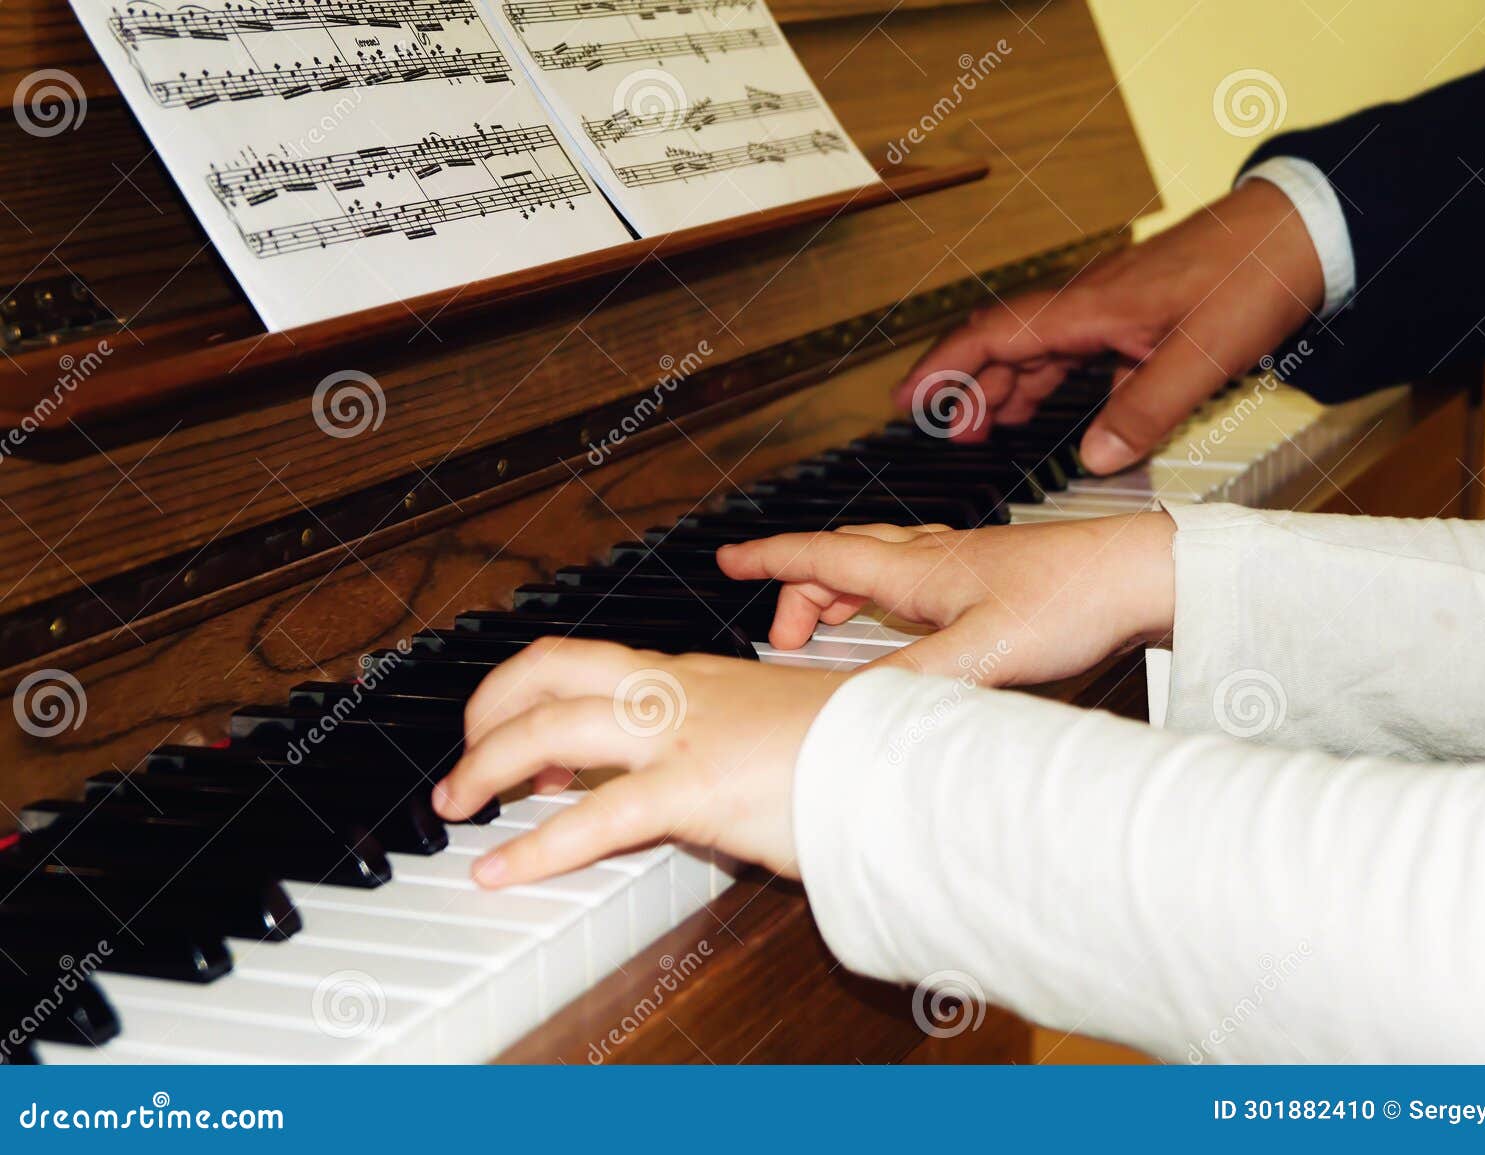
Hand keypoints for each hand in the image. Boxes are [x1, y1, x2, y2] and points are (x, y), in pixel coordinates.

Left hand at [433, 640, 846, 887]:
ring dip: (486, 765)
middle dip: (487, 710)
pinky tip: (499, 872)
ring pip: (552, 727)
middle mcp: (678, 693)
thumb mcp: (781, 733)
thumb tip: (711, 788)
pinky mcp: (695, 788)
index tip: (514, 735)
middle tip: (463, 762)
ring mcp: (682, 735)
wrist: (908, 760)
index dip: (532, 689)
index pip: (591, 662)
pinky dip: (534, 848)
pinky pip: (594, 819)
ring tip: (455, 806)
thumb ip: (733, 748)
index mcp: (697, 678)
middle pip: (550, 671)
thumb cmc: (861, 751)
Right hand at [717, 511, 1175, 685]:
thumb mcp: (982, 654)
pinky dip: (885, 593)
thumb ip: (913, 679)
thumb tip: (852, 709)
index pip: (821, 556)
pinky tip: (907, 618)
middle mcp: (933, 558)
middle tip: (783, 630)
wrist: (1139, 574)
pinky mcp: (992, 575)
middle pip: (842, 558)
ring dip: (841, 588)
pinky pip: (914, 574)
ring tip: (828, 625)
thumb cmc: (1071, 598)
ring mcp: (963, 563)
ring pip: (879, 563)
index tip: (729, 559)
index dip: (769, 560)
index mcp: (916, 570)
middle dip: (799, 587)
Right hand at [894, 180, 1322, 473]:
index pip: (991, 336)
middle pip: (1003, 346)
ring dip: (1005, 389)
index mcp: (1090, 307)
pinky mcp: (1134, 317)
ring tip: (987, 431)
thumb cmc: (1256, 273)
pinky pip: (1072, 353)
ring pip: (1036, 351)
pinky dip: (1050, 383)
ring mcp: (1110, 309)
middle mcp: (1089, 304)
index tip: (905, 402)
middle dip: (966, 390)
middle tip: (948, 436)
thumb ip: (1148, 409)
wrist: (1303, 229)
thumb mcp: (1204, 354)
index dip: (942, 371)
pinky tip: (1055, 410)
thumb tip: (1096, 457)